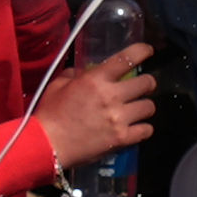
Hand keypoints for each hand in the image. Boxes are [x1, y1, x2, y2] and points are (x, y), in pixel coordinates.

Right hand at [34, 42, 157, 171]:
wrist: (46, 145)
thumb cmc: (50, 114)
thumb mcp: (57, 85)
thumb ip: (75, 74)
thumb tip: (88, 71)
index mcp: (96, 79)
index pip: (127, 59)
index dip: (142, 51)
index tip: (148, 51)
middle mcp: (112, 96)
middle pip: (147, 83)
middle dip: (147, 84)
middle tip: (141, 88)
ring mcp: (119, 118)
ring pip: (149, 107)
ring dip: (144, 107)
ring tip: (136, 111)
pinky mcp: (122, 138)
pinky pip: (147, 130)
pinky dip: (143, 129)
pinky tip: (135, 129)